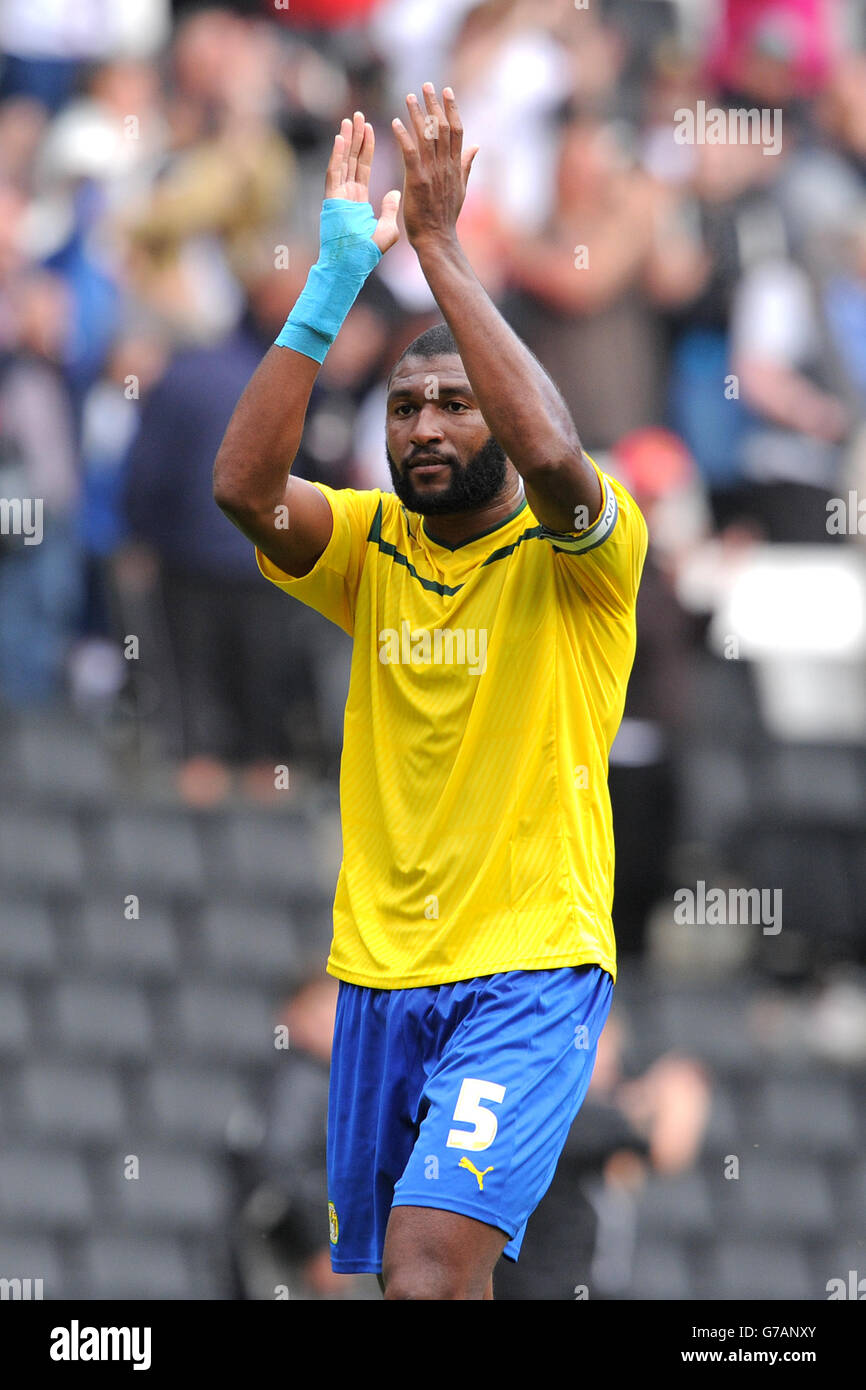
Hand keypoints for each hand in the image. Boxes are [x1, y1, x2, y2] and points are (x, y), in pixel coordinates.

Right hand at [325, 110, 400, 254]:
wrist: (350, 266)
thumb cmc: (366, 253)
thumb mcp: (386, 228)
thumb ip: (390, 208)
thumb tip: (395, 192)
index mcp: (358, 199)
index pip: (363, 167)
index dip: (367, 148)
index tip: (371, 129)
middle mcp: (346, 194)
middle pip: (352, 159)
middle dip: (357, 137)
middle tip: (360, 115)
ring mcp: (338, 195)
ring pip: (343, 162)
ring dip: (347, 140)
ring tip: (351, 120)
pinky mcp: (332, 199)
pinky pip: (335, 173)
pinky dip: (338, 155)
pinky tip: (342, 138)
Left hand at [392, 82, 479, 247]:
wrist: (437, 239)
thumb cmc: (446, 216)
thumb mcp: (462, 188)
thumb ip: (466, 164)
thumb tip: (476, 146)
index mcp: (456, 166)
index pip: (456, 130)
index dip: (452, 109)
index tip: (447, 91)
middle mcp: (445, 166)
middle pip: (442, 127)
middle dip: (434, 104)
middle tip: (426, 85)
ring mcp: (432, 172)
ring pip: (426, 136)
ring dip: (417, 114)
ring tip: (409, 96)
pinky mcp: (416, 181)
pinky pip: (410, 153)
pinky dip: (403, 136)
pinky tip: (395, 122)